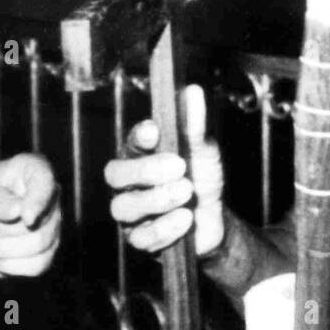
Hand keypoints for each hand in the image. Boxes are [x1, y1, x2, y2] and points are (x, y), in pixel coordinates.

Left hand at [0, 153, 61, 279]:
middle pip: (36, 222)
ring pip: (38, 246)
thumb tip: (17, 211)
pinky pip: (36, 265)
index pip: (45, 180)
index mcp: (32, 169)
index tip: (26, 217)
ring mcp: (52, 225)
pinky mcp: (47, 252)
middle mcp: (49, 195)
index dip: (39, 200)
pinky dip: (7, 265)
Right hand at [103, 85, 223, 255]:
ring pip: (123, 207)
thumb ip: (195, 125)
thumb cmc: (202, 176)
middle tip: (179, 166)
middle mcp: (128, 183)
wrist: (215, 217)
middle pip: (115, 175)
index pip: (129, 143)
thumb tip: (193, 90)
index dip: (138, 137)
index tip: (155, 131)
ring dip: (158, 199)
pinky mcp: (140, 239)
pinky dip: (165, 228)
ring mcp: (131, 212)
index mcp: (140, 155)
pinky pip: (141, 237)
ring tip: (187, 192)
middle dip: (146, 170)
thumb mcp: (203, 150)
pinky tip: (186, 218)